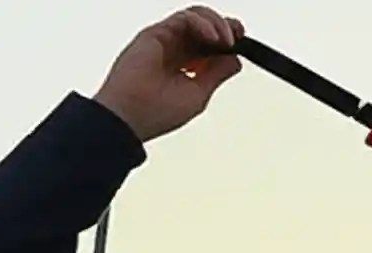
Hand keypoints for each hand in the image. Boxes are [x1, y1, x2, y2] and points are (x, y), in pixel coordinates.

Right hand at [92, 6, 244, 141]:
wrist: (130, 115)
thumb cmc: (157, 112)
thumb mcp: (199, 94)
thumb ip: (217, 74)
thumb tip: (235, 59)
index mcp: (186, 67)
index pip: (210, 46)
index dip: (228, 42)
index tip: (241, 43)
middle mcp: (176, 52)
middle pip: (205, 28)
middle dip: (226, 27)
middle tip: (238, 34)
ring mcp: (166, 41)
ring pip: (195, 18)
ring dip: (216, 24)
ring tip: (226, 40)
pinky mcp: (156, 33)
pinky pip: (184, 19)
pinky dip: (203, 23)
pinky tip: (213, 38)